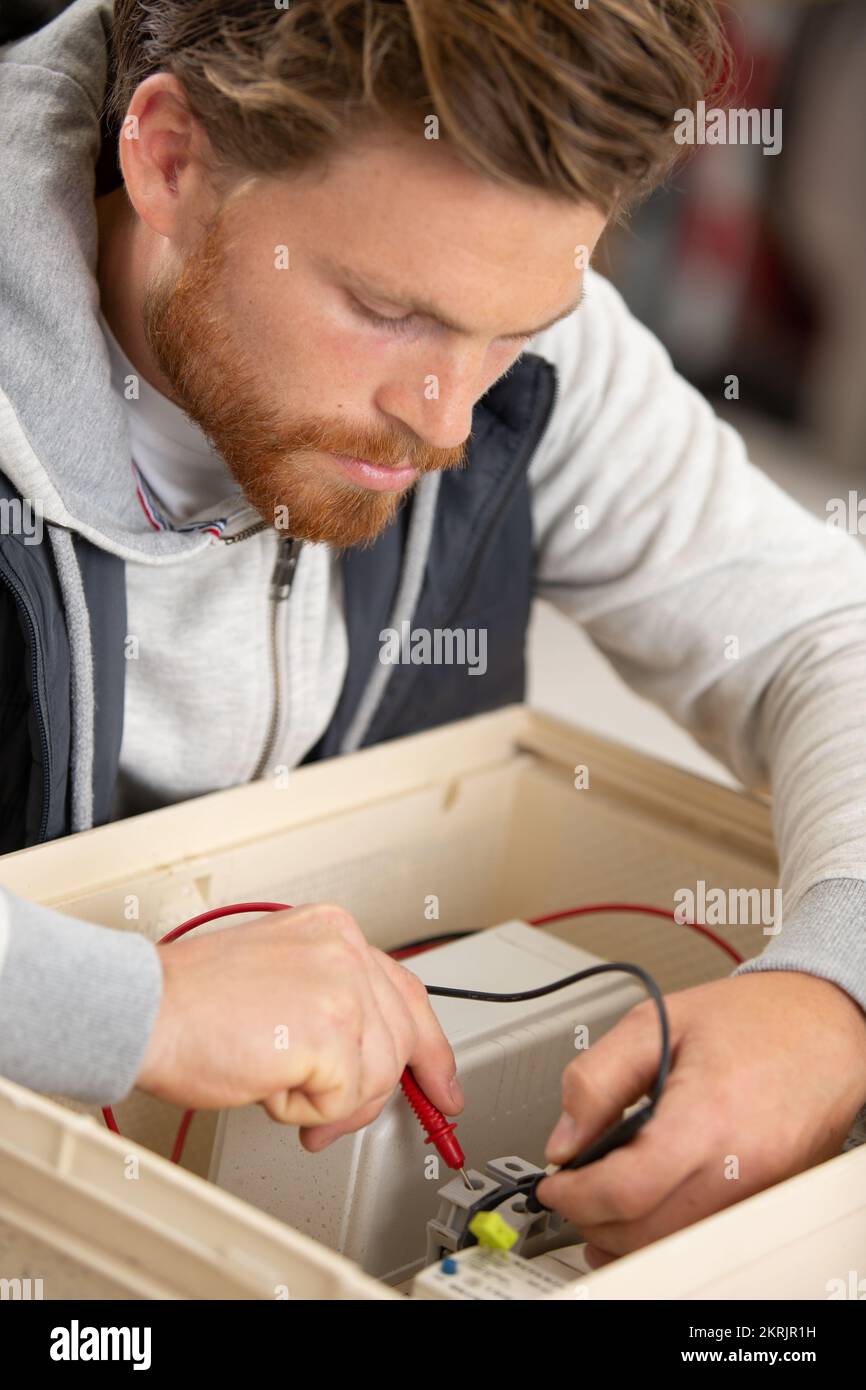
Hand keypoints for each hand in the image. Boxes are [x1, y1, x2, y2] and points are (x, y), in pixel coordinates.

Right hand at [136, 902, 461, 1144]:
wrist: (144, 1009)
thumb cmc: (188, 1001)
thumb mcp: (278, 978)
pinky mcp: (332, 1033)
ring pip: (377, 1076)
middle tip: (330, 1120)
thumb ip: (327, 1007)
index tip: (441, 1083)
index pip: (404, 991)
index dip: (428, 1048)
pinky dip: (303, 1109)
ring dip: (327, 1102)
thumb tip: (360, 1067)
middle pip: (399, 1041)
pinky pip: (343, 1100)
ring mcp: (343, 988)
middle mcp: (345, 949)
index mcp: (333, 930)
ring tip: (277, 1088)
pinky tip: (267, 1084)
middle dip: (368, 1095)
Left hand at [535, 972, 865, 1266]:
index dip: (576, 1195)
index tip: (554, 1185)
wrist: (823, 1022)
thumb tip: (565, 1137)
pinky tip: (645, 1209)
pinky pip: (710, 1234)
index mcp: (706, 1115)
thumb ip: (597, 1077)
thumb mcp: (653, 1021)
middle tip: (570, 1192)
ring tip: (600, 1202)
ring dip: (627, 1234)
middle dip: (592, 1220)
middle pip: (647, 1231)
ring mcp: (762, 1190)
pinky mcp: (773, 1199)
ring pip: (677, 1242)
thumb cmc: (752, 1018)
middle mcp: (740, 1165)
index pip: (626, 1189)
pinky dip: (669, 1231)